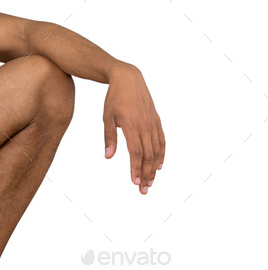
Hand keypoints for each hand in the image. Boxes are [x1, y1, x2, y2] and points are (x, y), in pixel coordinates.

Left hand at [103, 63, 165, 193]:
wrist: (128, 78)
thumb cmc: (114, 98)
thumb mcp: (107, 117)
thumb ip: (109, 138)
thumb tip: (108, 157)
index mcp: (131, 125)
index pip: (136, 152)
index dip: (136, 169)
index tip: (135, 183)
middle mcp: (145, 125)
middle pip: (148, 155)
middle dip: (146, 174)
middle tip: (144, 190)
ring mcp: (152, 123)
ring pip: (156, 150)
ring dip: (154, 168)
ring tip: (151, 182)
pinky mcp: (156, 120)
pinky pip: (161, 140)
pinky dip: (162, 154)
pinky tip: (159, 165)